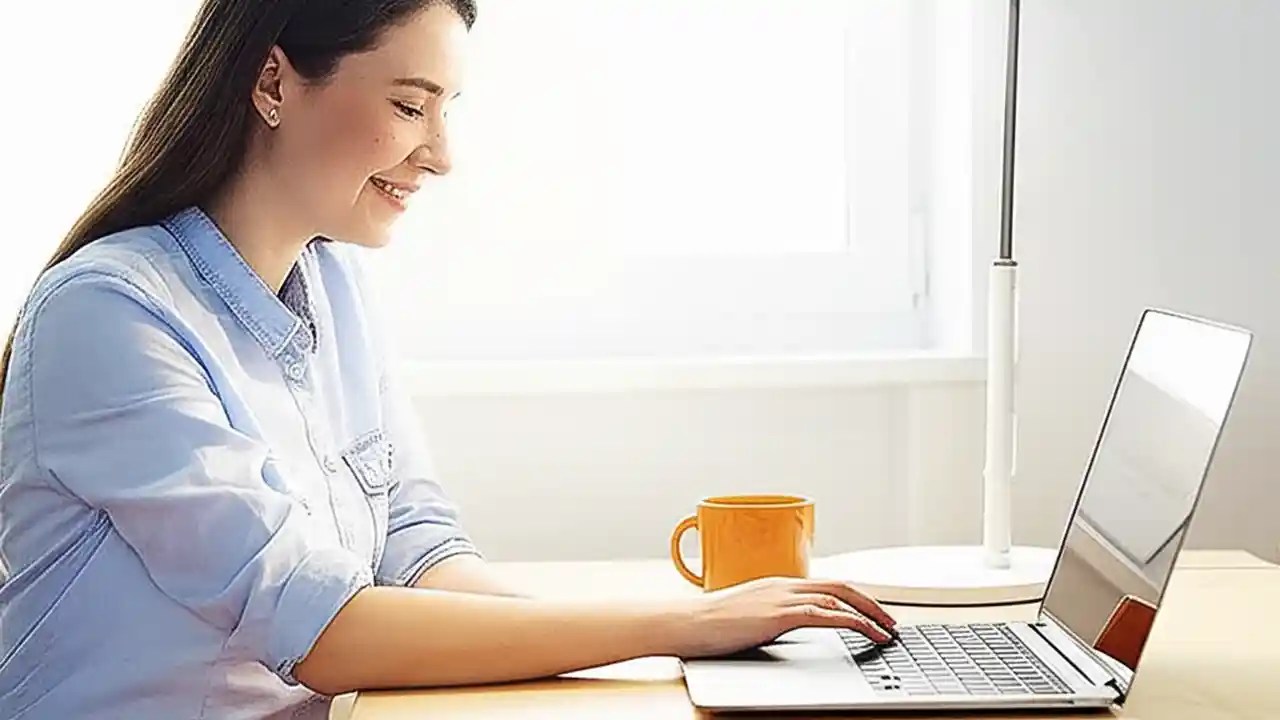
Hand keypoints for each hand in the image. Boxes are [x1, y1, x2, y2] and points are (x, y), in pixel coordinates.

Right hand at [669, 576, 896, 657]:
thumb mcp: (747, 615)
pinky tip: (867, 633)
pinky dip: (855, 622)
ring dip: (870, 613)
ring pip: (840, 597)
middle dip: (871, 602)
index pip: (827, 584)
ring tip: (888, 631)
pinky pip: (827, 614)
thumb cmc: (708, 624)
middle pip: (841, 585)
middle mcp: (783, 585)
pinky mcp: (779, 614)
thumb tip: (785, 627)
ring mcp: (782, 597)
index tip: (873, 611)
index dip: (855, 596)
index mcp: (777, 584)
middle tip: (891, 621)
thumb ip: (770, 616)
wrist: (685, 623)